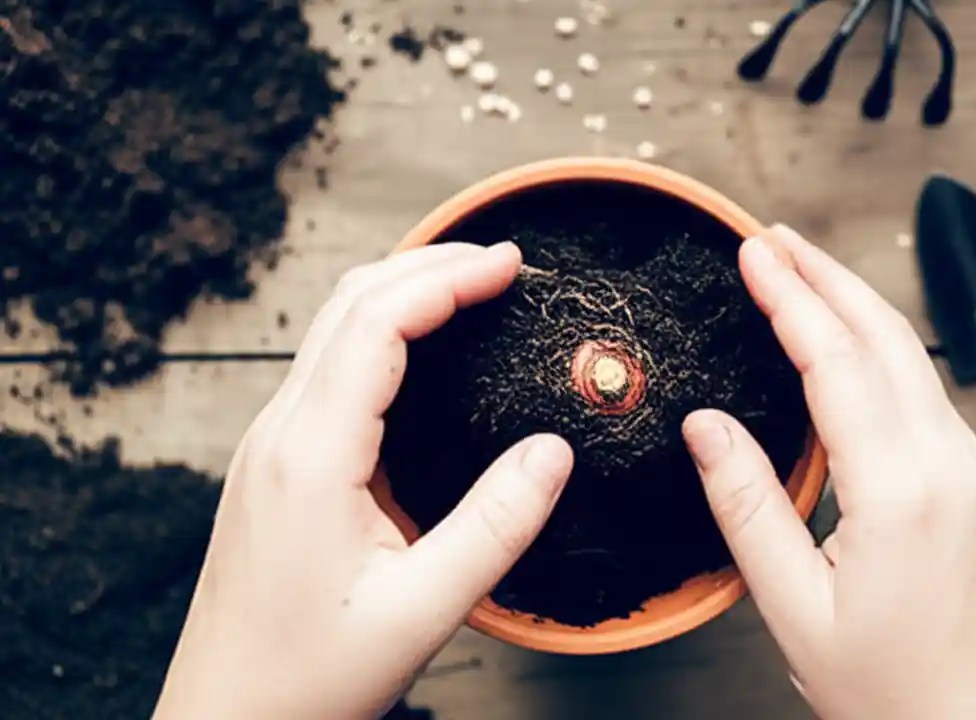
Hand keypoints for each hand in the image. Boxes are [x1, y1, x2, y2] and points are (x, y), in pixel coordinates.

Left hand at [154, 241, 573, 719]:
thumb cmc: (308, 677)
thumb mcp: (422, 610)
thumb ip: (496, 526)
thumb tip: (554, 451)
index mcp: (311, 456)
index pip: (378, 324)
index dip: (447, 278)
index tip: (512, 265)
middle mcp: (280, 435)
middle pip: (349, 305)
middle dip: (428, 265)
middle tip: (504, 262)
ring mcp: (272, 447)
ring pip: (334, 330)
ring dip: (403, 292)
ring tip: (474, 288)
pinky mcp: (278, 466)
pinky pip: (330, 369)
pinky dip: (384, 333)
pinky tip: (426, 350)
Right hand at [682, 225, 975, 718]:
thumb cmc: (888, 693)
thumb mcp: (792, 608)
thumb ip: (747, 505)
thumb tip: (707, 426)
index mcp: (902, 492)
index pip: (839, 363)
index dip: (792, 297)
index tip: (755, 250)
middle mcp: (954, 468)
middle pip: (890, 339)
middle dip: (830, 277)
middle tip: (776, 239)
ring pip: (916, 364)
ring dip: (858, 312)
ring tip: (805, 280)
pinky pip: (931, 402)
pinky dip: (884, 360)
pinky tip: (852, 357)